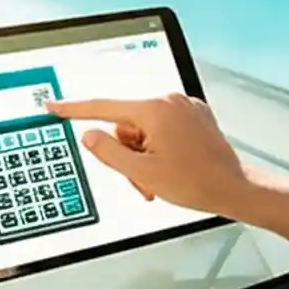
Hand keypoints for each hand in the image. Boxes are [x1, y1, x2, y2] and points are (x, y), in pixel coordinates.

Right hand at [46, 94, 252, 216]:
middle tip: (144, 178)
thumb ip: (109, 152)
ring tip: (162, 176)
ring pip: (145, 128)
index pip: (104, 108)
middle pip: (127, 125)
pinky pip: (164, 126)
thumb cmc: (196, 182)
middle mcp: (170, 100)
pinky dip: (161, 146)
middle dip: (129, 152)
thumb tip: (91, 135)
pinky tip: (174, 164)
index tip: (54, 107)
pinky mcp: (194, 115)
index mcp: (155, 110)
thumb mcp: (142, 172)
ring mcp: (184, 106)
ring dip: (145, 153)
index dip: (74, 110)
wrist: (234, 187)